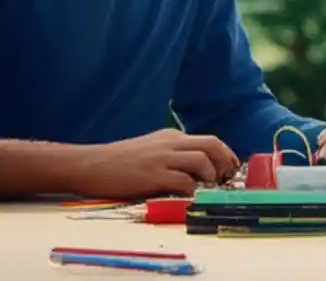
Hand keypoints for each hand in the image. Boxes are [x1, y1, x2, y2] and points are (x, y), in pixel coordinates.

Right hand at [72, 129, 238, 198]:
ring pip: (201, 159)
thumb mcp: (152, 149)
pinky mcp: (151, 175)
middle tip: (225, 180)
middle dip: (226, 162)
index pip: (210, 141)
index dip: (225, 156)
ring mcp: (161, 158)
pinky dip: (192, 190)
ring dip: (210, 176)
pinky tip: (189, 196)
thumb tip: (199, 169)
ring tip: (207, 188)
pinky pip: (182, 180)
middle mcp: (170, 143)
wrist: (88, 164)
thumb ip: (174, 154)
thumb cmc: (119, 161)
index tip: (229, 171)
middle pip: (212, 145)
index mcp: (172, 136)